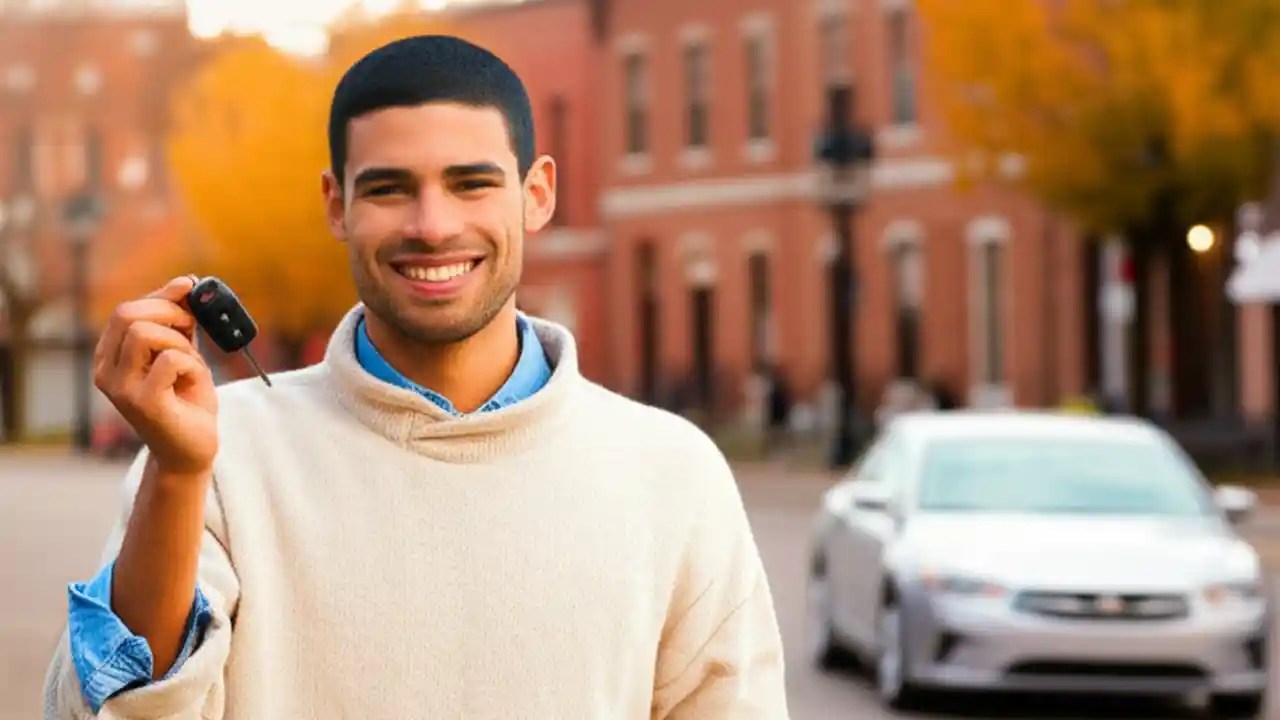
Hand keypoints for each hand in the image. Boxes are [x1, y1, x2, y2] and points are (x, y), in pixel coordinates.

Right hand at [94, 275, 217, 474]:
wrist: (191, 450)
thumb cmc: (186, 399)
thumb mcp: (183, 352)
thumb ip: (180, 321)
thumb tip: (188, 282)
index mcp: (109, 357)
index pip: (125, 310)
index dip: (162, 298)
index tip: (191, 296)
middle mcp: (105, 371)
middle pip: (127, 314)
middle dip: (170, 313)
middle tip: (192, 332)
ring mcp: (119, 388)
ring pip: (145, 333)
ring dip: (180, 342)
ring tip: (190, 366)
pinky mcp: (142, 403)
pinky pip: (170, 359)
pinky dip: (191, 365)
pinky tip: (191, 384)